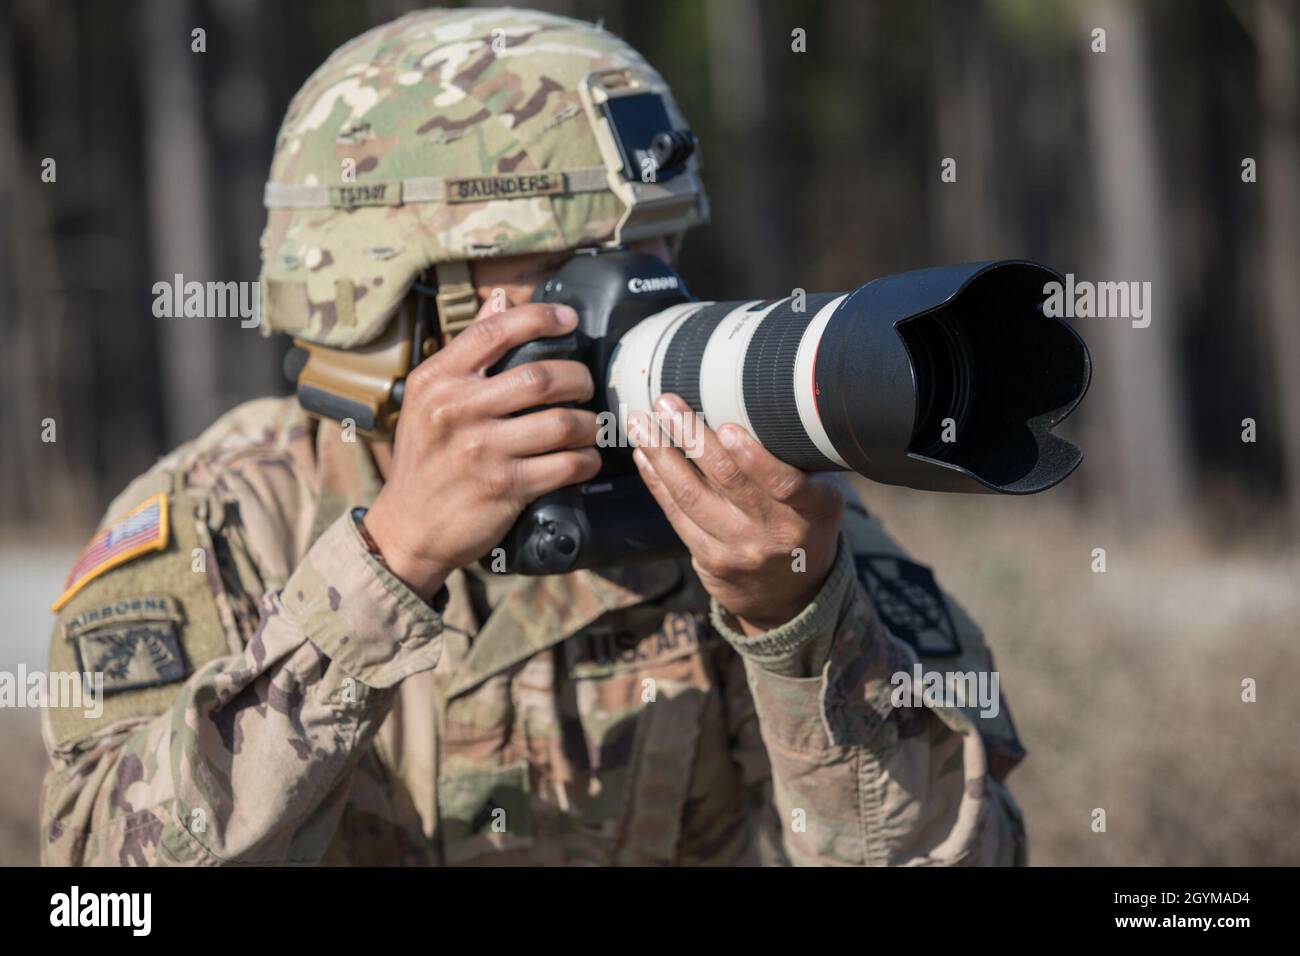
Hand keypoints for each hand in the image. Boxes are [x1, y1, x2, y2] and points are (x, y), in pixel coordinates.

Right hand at [364, 303, 601, 598]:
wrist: (407, 527)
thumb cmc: (425, 459)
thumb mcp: (429, 398)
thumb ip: (467, 351)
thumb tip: (501, 300)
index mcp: (437, 380)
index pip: (494, 331)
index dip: (540, 317)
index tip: (568, 318)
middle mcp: (456, 410)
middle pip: (541, 377)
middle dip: (579, 378)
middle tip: (586, 385)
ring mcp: (480, 451)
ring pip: (561, 423)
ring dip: (588, 424)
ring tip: (590, 426)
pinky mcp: (503, 487)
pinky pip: (565, 465)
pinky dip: (586, 461)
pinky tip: (585, 460)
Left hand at [629, 393, 843, 633]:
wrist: (789, 594)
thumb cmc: (802, 524)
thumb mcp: (819, 498)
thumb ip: (798, 463)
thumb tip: (758, 402)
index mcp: (814, 510)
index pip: (786, 484)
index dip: (754, 457)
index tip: (728, 426)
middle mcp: (776, 532)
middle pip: (728, 481)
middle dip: (693, 436)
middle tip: (667, 403)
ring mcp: (740, 549)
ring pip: (692, 497)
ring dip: (662, 454)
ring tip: (641, 423)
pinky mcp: (710, 560)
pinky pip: (677, 515)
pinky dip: (657, 482)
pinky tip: (644, 455)